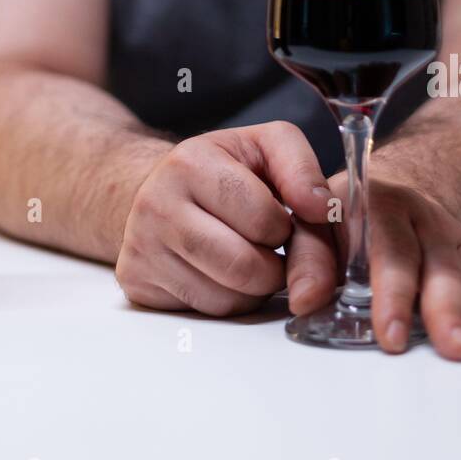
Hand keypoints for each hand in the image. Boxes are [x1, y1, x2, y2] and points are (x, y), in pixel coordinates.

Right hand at [115, 121, 329, 314]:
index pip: (263, 219)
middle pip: (244, 267)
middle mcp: (155, 204)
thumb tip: (324, 210)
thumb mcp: (266, 146)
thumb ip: (302, 168)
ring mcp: (141, 245)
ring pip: (225, 299)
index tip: (278, 217)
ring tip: (246, 256)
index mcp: (189, 162)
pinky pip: (203, 313)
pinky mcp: (137, 281)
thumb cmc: (224, 168)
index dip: (283, 226)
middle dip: (273, 266)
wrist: (161, 186)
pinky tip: (221, 273)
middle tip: (268, 247)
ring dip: (252, 288)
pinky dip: (226, 302)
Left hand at [286, 171, 460, 358]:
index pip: (387, 247)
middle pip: (439, 264)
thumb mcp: (312, 225)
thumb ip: (307, 259)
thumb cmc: (339, 218)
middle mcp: (422, 218)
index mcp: (377, 204)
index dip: (391, 290)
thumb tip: (304, 299)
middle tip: (452, 348)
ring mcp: (453, 237)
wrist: (382, 190)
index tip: (389, 333)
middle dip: (446, 309)